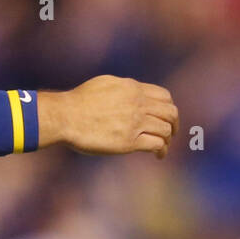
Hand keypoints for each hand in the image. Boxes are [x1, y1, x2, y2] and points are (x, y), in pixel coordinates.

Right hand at [39, 75, 178, 158]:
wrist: (65, 116)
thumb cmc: (78, 101)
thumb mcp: (104, 83)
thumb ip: (124, 87)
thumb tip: (134, 91)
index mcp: (132, 88)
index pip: (164, 96)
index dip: (168, 107)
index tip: (166, 116)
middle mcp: (138, 104)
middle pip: (171, 113)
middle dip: (174, 124)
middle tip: (171, 133)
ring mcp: (135, 123)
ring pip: (166, 130)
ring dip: (168, 139)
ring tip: (163, 147)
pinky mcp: (129, 141)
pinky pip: (156, 145)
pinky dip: (161, 150)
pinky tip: (158, 155)